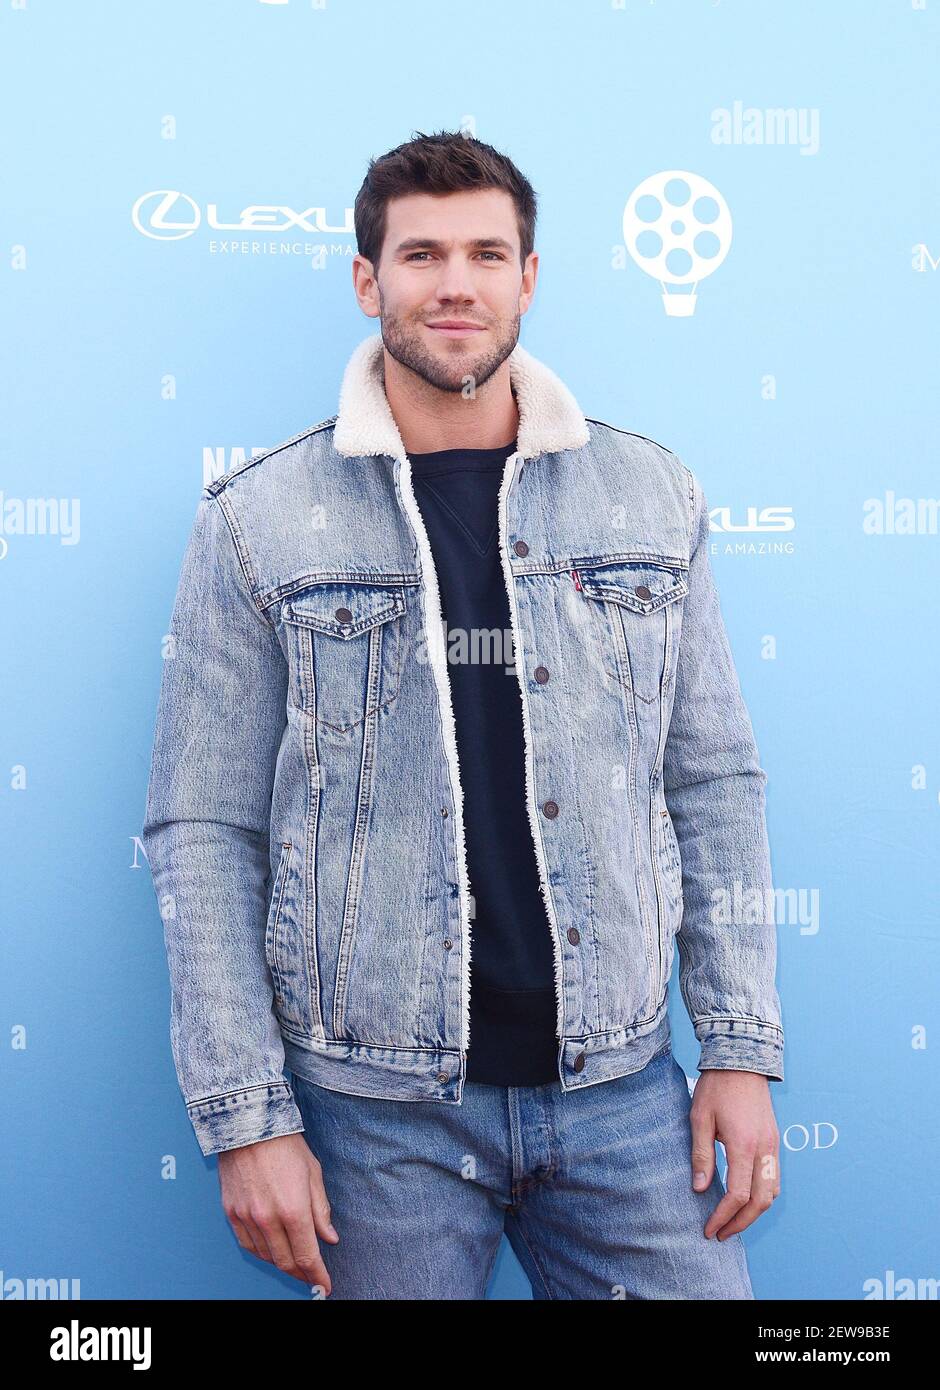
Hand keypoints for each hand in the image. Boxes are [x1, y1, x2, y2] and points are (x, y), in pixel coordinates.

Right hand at [217, 1132, 338, 1293]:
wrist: (249, 1124)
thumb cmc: (285, 1145)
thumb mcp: (313, 1174)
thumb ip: (321, 1210)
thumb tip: (330, 1238)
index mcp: (293, 1209)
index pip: (307, 1257)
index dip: (318, 1276)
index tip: (326, 1286)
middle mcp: (268, 1219)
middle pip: (286, 1262)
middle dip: (302, 1274)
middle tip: (312, 1277)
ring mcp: (246, 1218)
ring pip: (266, 1256)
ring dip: (282, 1263)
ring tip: (294, 1260)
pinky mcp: (231, 1213)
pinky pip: (247, 1244)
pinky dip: (262, 1252)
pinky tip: (271, 1249)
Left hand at [689, 1069, 780, 1240]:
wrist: (741, 1060)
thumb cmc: (716, 1087)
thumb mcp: (700, 1119)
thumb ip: (701, 1155)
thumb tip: (699, 1188)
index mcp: (743, 1144)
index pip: (738, 1194)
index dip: (723, 1216)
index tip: (709, 1229)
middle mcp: (764, 1148)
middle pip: (760, 1201)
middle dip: (741, 1222)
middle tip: (720, 1233)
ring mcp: (773, 1145)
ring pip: (772, 1193)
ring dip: (754, 1213)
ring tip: (732, 1221)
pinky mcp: (774, 1140)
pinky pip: (774, 1178)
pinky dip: (762, 1196)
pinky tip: (745, 1199)